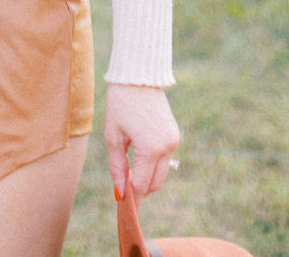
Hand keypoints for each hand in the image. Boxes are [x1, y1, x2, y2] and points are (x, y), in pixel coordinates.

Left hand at [104, 83, 178, 199]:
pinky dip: (153, 165)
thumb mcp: (113, 136)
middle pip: (154, 183)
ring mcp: (174, 141)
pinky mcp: (175, 136)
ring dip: (146, 178)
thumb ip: (117, 166)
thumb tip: (119, 192)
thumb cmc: (120, 105)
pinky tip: (138, 162)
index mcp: (150, 148)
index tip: (124, 208)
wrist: (138, 79)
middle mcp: (167, 147)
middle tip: (125, 196)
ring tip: (129, 178)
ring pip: (161, 173)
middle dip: (140, 191)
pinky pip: (165, 159)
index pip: (141, 184)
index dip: (132, 198)